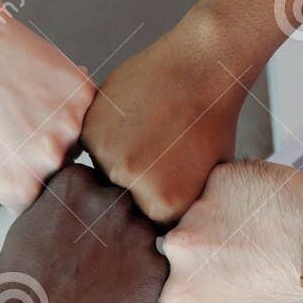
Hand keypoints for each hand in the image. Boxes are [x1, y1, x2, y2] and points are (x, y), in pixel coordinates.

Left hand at [0, 14, 93, 211]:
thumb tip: (21, 197)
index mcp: (20, 186)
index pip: (40, 201)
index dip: (29, 180)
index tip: (17, 159)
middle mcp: (49, 161)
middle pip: (62, 171)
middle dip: (44, 155)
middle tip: (18, 125)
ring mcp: (70, 126)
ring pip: (77, 140)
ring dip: (60, 128)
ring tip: (27, 103)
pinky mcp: (83, 94)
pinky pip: (87, 109)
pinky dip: (70, 100)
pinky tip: (41, 86)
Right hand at [0, 164, 166, 302]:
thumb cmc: (23, 284)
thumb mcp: (31, 222)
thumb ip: (66, 200)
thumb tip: (92, 192)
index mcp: (77, 182)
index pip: (96, 181)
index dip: (87, 210)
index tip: (76, 230)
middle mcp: (112, 201)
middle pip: (125, 203)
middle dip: (112, 225)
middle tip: (92, 256)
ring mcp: (138, 235)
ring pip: (143, 233)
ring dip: (129, 250)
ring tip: (99, 278)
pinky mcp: (156, 270)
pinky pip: (156, 265)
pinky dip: (140, 279)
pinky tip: (111, 294)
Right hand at [81, 9, 248, 223]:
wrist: (200, 70)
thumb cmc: (212, 123)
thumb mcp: (209, 180)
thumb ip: (180, 210)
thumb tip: (154, 233)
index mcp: (163, 208)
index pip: (146, 222)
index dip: (155, 199)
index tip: (168, 174)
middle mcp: (130, 189)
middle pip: (120, 201)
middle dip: (134, 183)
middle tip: (156, 148)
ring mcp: (107, 159)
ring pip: (102, 174)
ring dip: (116, 160)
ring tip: (146, 130)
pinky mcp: (90, 131)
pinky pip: (90, 146)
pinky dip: (106, 135)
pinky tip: (132, 117)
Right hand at [158, 160, 302, 302]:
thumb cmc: (292, 289)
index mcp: (180, 290)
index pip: (176, 281)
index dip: (205, 277)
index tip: (231, 272)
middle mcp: (178, 248)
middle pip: (182, 243)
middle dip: (206, 244)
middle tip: (246, 247)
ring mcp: (198, 208)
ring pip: (199, 210)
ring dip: (220, 215)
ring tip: (258, 226)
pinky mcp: (220, 177)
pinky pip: (220, 183)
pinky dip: (237, 190)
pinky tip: (264, 204)